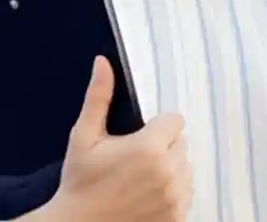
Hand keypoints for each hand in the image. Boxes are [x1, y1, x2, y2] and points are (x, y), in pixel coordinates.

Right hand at [35, 57, 191, 220]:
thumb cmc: (79, 182)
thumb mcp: (84, 137)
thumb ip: (98, 97)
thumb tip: (103, 61)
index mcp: (149, 147)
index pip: (174, 120)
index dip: (156, 127)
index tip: (136, 139)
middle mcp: (169, 172)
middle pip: (181, 143)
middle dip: (162, 147)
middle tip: (133, 162)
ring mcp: (176, 197)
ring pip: (186, 168)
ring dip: (169, 170)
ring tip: (139, 181)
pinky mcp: (178, 217)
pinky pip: (187, 193)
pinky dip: (172, 193)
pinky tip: (147, 197)